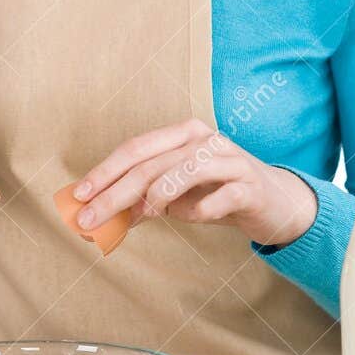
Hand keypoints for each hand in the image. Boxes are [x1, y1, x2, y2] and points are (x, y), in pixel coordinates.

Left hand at [70, 118, 316, 247]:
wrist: (275, 203)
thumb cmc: (217, 194)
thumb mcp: (177, 194)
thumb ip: (144, 198)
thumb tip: (102, 214)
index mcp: (183, 134)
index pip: (135, 149)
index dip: (104, 172)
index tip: (79, 196)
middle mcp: (205, 140)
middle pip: (152, 164)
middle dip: (115, 194)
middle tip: (91, 220)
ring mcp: (231, 160)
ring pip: (185, 171)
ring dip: (156, 197)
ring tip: (141, 217)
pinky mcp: (251, 186)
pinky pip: (222, 197)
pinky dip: (202, 210)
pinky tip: (192, 218)